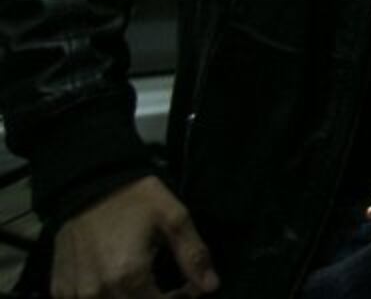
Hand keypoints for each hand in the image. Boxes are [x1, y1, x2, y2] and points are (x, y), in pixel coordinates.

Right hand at [52, 175, 219, 297]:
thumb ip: (193, 255)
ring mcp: (76, 293)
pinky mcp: (60, 289)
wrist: (89, 183)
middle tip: (167, 287)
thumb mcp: (173, 217)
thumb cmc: (134, 198)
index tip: (189, 286)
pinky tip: (116, 283)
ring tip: (144, 283)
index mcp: (128, 276)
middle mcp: (98, 291)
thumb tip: (211, 286)